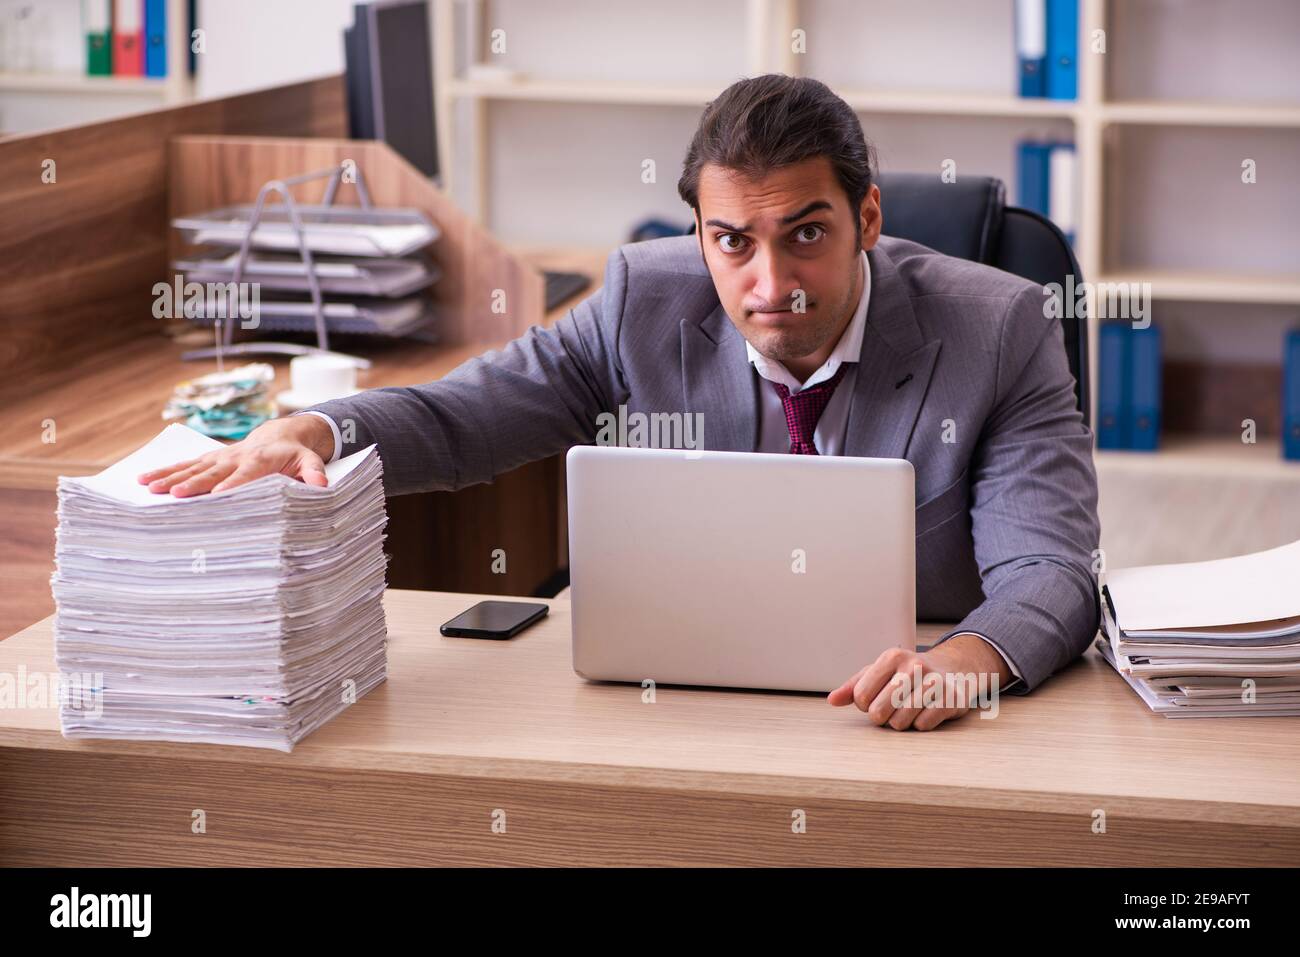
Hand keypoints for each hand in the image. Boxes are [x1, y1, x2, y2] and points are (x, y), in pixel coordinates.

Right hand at [137, 414, 335, 496]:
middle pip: (212, 473)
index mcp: (261, 460)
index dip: (232, 486)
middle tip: (174, 495)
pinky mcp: (209, 459)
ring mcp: (219, 457)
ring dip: (170, 478)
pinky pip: (185, 465)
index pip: (245, 475)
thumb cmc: (296, 453)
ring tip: (149, 488)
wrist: (281, 434)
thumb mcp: (311, 461)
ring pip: (192, 468)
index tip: (217, 496)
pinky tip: (145, 479)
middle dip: (193, 484)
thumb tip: (321, 486)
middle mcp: (236, 457)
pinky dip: (165, 471)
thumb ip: (314, 473)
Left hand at [827, 634, 1011, 730]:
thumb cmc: (907, 673)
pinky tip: (925, 711)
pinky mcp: (950, 699)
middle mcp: (913, 667)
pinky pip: (922, 726)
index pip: (861, 696)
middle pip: (878, 712)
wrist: (952, 669)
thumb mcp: (879, 672)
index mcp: (891, 657)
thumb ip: (854, 686)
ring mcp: (934, 682)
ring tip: (908, 708)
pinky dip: (920, 724)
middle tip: (891, 707)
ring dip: (900, 722)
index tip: (875, 698)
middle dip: (881, 716)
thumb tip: (832, 700)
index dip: (865, 705)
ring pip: (899, 723)